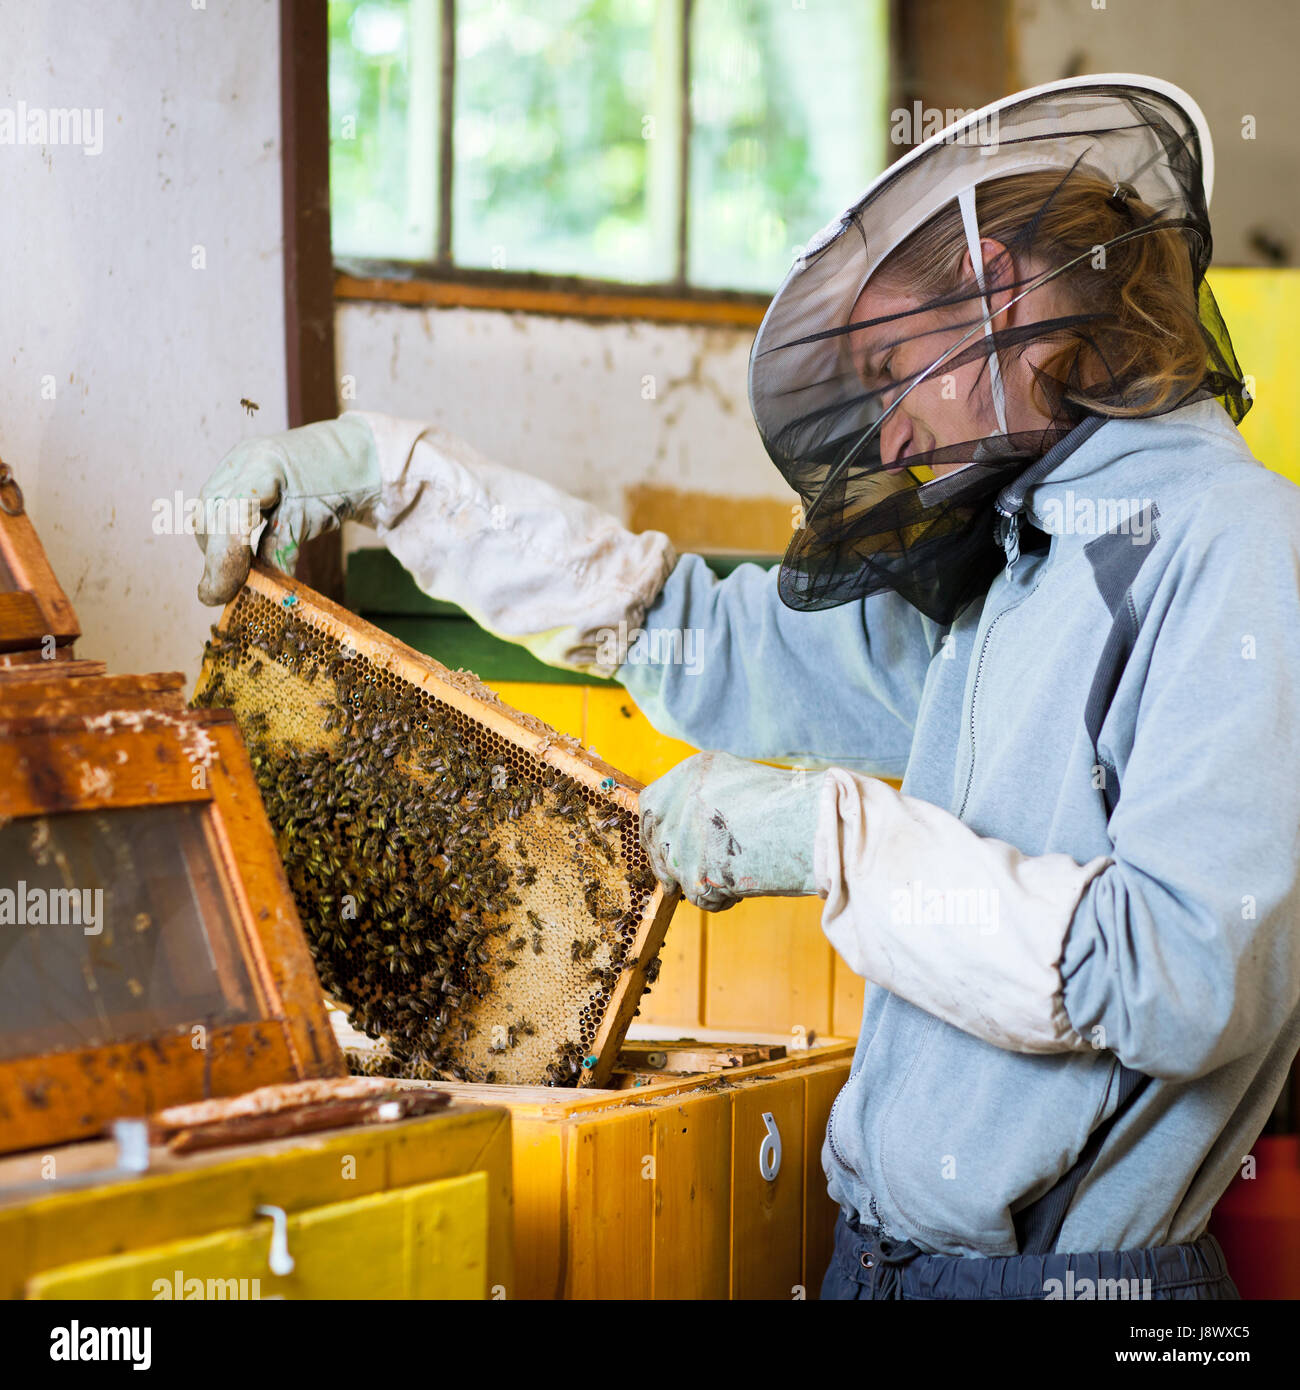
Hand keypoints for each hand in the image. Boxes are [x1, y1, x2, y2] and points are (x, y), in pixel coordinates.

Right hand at [195, 415, 380, 604]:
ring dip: (215, 548)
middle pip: (211, 515)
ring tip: (228, 579)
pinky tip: (236, 557)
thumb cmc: (341, 483)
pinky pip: (220, 507)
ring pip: (209, 512)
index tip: (219, 593)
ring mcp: (237, 463)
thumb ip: (282, 550)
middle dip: (215, 558)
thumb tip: (260, 591)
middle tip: (221, 594)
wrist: (354, 455)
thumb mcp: (315, 519)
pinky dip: (225, 535)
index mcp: (263, 464)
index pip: (229, 515)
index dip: (222, 558)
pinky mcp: (238, 474)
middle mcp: (242, 459)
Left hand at [638, 751, 823, 910]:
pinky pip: (697, 897)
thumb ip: (705, 798)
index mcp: (691, 772)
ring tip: (737, 872)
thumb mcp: (737, 783)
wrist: (813, 826)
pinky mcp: (696, 872)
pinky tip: (743, 887)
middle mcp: (682, 800)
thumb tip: (681, 826)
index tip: (663, 846)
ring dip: (703, 881)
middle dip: (670, 864)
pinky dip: (719, 899)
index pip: (650, 805)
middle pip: (656, 842)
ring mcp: (685, 837)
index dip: (656, 831)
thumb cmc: (787, 808)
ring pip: (677, 873)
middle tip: (688, 878)